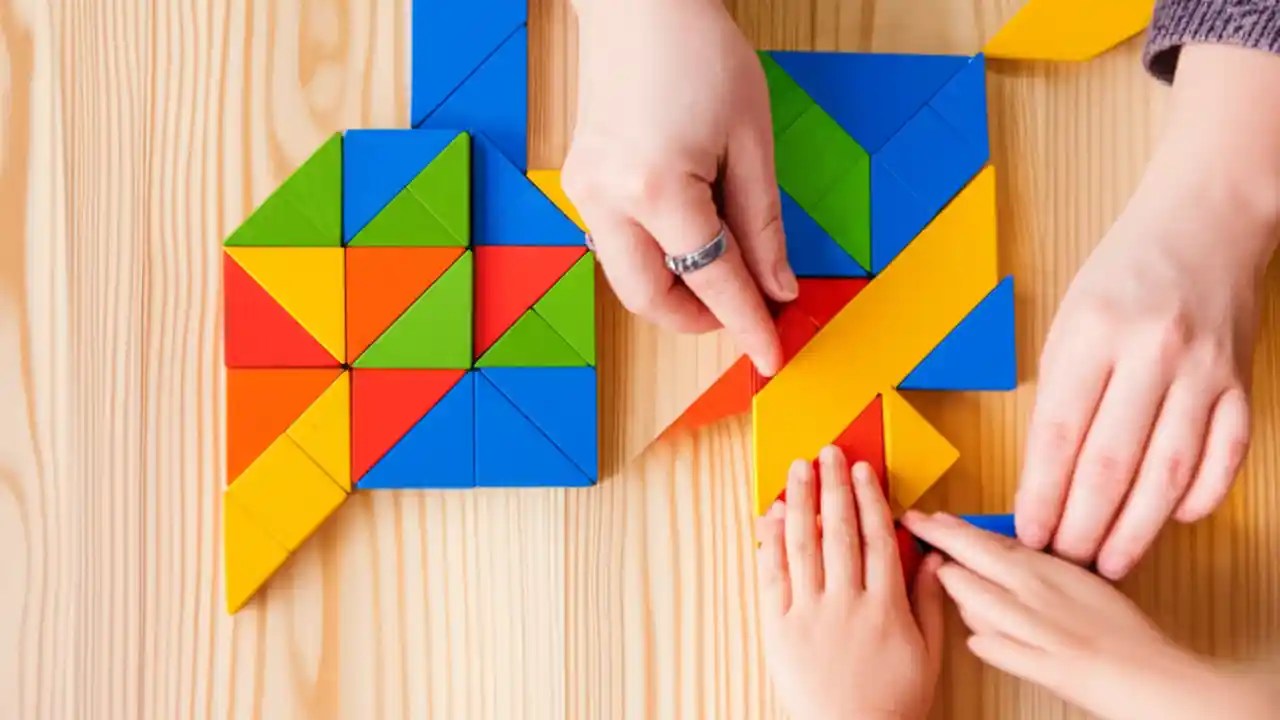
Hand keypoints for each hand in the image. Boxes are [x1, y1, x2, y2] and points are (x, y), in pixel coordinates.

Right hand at [564, 0, 794, 375]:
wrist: (638, 4)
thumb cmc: (700, 53)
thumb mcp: (751, 140)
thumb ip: (762, 224)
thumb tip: (777, 288)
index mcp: (657, 188)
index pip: (711, 280)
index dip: (746, 324)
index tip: (771, 355)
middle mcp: (608, 200)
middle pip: (650, 298)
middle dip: (699, 318)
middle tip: (746, 309)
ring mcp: (585, 193)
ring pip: (629, 278)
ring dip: (676, 288)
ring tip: (725, 261)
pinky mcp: (579, 183)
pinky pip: (617, 246)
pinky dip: (656, 256)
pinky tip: (690, 229)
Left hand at [756, 447, 943, 719]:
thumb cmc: (894, 701)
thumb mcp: (928, 653)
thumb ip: (927, 601)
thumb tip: (931, 556)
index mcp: (886, 606)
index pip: (876, 538)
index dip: (868, 499)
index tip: (862, 470)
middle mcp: (847, 603)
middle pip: (839, 531)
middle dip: (833, 486)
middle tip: (828, 452)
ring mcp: (810, 614)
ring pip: (804, 545)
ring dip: (801, 502)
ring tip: (798, 470)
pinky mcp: (780, 629)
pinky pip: (773, 577)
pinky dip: (771, 543)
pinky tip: (772, 516)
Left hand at [904, 510, 1277, 719]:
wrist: (1154, 677)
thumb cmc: (1122, 631)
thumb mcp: (1080, 580)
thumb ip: (1038, 564)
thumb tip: (1002, 545)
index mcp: (1047, 569)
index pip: (985, 540)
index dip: (949, 528)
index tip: (925, 517)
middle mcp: (1035, 595)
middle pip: (969, 562)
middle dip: (937, 544)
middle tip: (915, 530)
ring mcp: (1033, 631)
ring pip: (971, 603)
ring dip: (956, 593)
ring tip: (952, 585)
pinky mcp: (1037, 665)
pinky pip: (991, 649)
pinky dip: (981, 640)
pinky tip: (978, 636)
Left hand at [1016, 44, 1279, 577]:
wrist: (1205, 222)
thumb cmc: (1122, 275)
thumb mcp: (1069, 320)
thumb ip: (1060, 391)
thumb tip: (1043, 474)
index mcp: (1092, 334)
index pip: (1059, 433)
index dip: (1040, 493)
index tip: (1025, 532)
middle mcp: (1150, 354)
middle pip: (1110, 463)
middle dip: (1082, 524)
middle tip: (1061, 562)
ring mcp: (1203, 372)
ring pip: (1167, 471)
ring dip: (1136, 528)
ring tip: (1109, 562)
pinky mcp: (1241, 383)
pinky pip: (1224, 455)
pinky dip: (1199, 496)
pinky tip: (1171, 519)